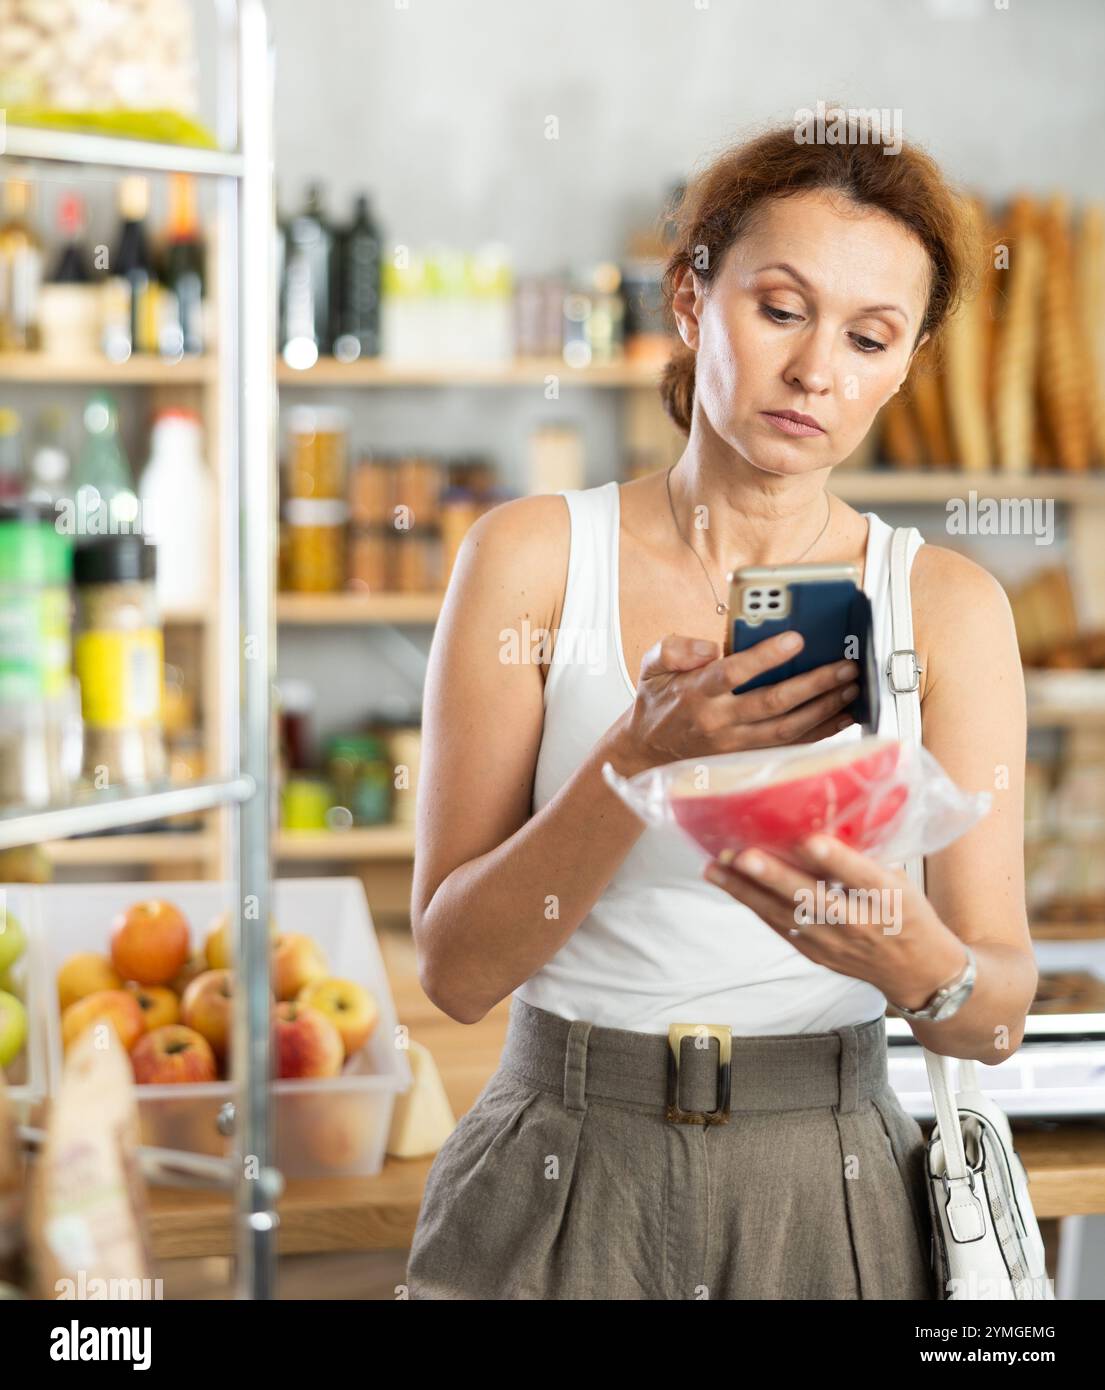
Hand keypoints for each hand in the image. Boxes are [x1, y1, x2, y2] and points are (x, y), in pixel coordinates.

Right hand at [619, 631, 859, 770]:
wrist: (649, 749)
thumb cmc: (658, 703)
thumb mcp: (652, 666)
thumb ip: (675, 648)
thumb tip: (709, 647)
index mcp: (696, 693)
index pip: (734, 672)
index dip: (766, 656)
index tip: (796, 640)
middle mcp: (719, 721)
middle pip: (773, 703)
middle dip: (814, 684)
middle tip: (843, 667)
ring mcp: (735, 743)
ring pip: (788, 728)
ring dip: (824, 709)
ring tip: (850, 689)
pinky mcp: (747, 756)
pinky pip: (789, 746)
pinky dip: (820, 733)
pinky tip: (841, 717)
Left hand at [702, 833, 969, 1010]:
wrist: (917, 973)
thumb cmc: (908, 913)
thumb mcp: (902, 881)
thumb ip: (867, 856)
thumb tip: (828, 815)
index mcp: (890, 898)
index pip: (863, 878)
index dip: (836, 860)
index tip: (810, 841)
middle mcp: (860, 923)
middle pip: (813, 899)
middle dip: (774, 877)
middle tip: (742, 855)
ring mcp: (834, 942)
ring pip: (784, 914)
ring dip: (746, 890)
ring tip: (716, 866)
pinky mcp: (814, 952)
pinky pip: (778, 925)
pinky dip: (751, 903)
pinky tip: (727, 883)